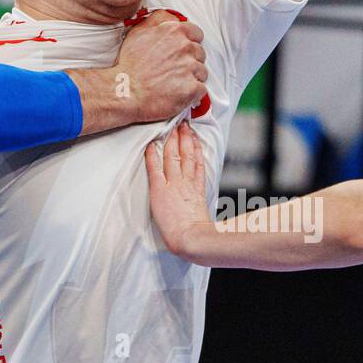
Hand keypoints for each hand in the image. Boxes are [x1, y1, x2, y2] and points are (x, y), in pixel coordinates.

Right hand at [115, 10, 207, 120]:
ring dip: (191, 77)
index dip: (189, 43)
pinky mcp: (192, 88)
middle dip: (189, 60)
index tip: (181, 51)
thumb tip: (171, 17)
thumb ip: (158, 19)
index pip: (196, 33)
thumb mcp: (138, 32)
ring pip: (201, 72)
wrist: (126, 91)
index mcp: (174, 31)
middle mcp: (185, 47)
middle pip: (200, 53)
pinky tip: (177, 92)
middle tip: (173, 68)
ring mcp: (190, 68)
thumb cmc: (130, 65)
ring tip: (172, 82)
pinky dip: (192, 93)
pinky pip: (201, 89)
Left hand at [146, 121, 212, 256]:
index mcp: (198, 190)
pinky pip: (155, 167)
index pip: (198, 163)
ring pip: (173, 156)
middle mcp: (186, 183)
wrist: (192, 239)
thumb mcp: (207, 217)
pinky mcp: (160, 189)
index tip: (194, 136)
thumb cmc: (199, 235)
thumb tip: (211, 209)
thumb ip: (206, 209)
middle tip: (184, 122)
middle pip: (187, 154)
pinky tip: (151, 144)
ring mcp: (173, 184)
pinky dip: (152, 155)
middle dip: (185, 137)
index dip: (196, 147)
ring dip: (172, 139)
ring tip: (172, 126)